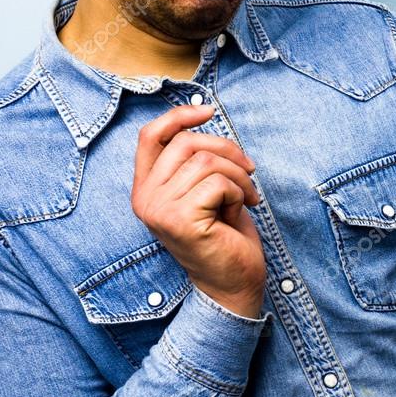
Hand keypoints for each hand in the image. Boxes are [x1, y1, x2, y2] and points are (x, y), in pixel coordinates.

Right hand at [132, 104, 264, 317]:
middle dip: (228, 151)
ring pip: (206, 161)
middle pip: (187, 143)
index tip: (208, 111)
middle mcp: (145, 198)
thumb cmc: (224, 237)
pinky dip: (239, 192)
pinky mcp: (180, 220)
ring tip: (249, 197)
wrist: (232, 285)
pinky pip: (217, 182)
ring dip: (239, 176)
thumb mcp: (204, 191)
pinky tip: (243, 211)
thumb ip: (194, 161)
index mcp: (146, 189)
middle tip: (250, 172)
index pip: (150, 136)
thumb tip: (203, 114)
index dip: (178, 116)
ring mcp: (159, 210)